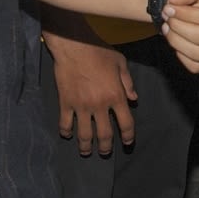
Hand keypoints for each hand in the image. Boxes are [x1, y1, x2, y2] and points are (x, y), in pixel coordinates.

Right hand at [42, 29, 137, 154]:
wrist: (74, 45)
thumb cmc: (98, 51)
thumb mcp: (120, 62)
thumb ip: (128, 82)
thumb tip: (134, 98)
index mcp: (115, 96)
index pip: (126, 123)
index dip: (128, 136)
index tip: (127, 142)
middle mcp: (100, 105)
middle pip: (104, 135)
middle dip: (105, 147)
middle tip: (105, 152)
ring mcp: (81, 106)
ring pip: (84, 134)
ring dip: (86, 146)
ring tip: (86, 151)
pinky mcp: (65, 103)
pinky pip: (65, 123)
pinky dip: (66, 132)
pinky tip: (68, 134)